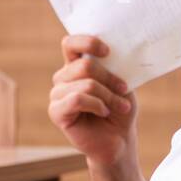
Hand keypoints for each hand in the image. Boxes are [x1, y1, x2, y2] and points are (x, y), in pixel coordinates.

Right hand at [47, 35, 136, 166]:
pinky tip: (103, 112)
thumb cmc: (120, 109)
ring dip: (108, 96)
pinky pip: (77, 99)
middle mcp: (63, 78)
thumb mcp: (122, 83)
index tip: (107, 51)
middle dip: (110, 78)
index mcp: (76, 65)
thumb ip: (113, 67)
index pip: (70, 43)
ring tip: (119, 106)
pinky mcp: (56, 111)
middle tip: (124, 90)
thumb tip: (111, 54)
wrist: (119, 138)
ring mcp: (57, 94)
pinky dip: (97, 105)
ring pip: (84, 84)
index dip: (87, 42)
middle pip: (84, 66)